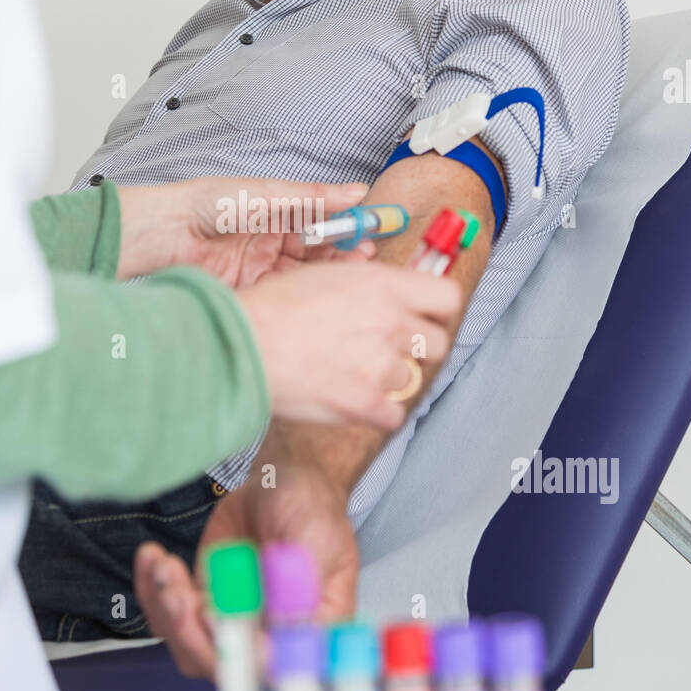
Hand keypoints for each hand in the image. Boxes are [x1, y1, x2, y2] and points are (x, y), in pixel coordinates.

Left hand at [115, 176, 374, 283]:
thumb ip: (312, 197)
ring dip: (327, 276)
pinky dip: (304, 293)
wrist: (165, 232)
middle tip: (366, 259)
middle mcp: (272, 241)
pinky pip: (284, 293)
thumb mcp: (266, 194)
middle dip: (342, 255)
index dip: (346, 228)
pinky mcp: (250, 290)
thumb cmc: (208, 202)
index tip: (371, 232)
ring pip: (304, 275)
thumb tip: (356, 190)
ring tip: (351, 275)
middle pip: (317, 252)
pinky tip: (322, 293)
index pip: (321, 222)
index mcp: (277, 213)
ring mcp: (261, 267)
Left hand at [133, 466, 355, 678]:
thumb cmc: (311, 509)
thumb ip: (299, 582)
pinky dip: (151, 590)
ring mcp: (232, 620)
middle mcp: (268, 636)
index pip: (272, 668)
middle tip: (177, 593)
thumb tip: (282, 628)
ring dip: (167, 611)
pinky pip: (169, 612)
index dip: (236, 655)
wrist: (283, 482)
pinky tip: (152, 558)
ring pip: (187, 643)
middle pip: (221, 666)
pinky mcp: (204, 599)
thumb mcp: (314, 539)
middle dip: (189, 632)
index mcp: (307, 631)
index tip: (211, 615)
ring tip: (166, 566)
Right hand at [236, 259, 460, 429]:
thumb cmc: (272, 307)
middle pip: (437, 344)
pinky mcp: (365, 404)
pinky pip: (394, 415)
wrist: (243, 344)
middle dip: (415, 349)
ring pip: (409, 380)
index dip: (436, 310)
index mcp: (383, 285)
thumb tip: (392, 297)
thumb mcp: (326, 275)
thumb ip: (369, 287)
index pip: (447, 298)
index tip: (424, 318)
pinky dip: (375, 412)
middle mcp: (390, 323)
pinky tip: (349, 399)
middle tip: (384, 350)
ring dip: (386, 380)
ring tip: (348, 373)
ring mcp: (380, 365)